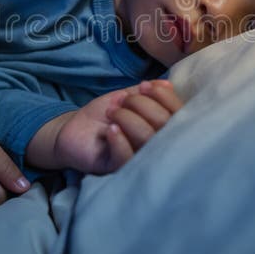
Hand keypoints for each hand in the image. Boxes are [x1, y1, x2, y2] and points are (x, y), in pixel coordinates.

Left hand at [50, 79, 183, 173]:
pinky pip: (126, 158)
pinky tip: (110, 128)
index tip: (144, 86)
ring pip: (147, 141)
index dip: (165, 97)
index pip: (178, 114)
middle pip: (165, 126)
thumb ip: (147, 92)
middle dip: (143, 105)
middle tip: (123, 100)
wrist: (76, 128)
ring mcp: (139, 160)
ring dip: (128, 119)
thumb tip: (168, 84)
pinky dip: (119, 140)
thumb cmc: (105, 114)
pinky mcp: (117, 170)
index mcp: (162, 128)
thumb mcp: (127, 96)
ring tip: (112, 112)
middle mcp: (156, 146)